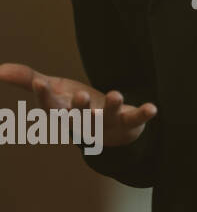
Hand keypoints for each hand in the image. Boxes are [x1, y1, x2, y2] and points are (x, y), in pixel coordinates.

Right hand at [0, 62, 156, 147]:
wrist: (109, 130)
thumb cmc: (77, 107)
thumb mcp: (55, 92)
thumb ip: (29, 80)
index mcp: (64, 113)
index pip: (51, 107)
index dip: (45, 96)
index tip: (40, 83)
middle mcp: (84, 121)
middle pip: (79, 117)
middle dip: (79, 108)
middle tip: (80, 96)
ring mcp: (107, 124)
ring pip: (107, 118)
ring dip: (111, 107)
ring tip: (116, 94)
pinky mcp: (128, 123)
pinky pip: (136, 119)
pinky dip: (143, 114)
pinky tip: (152, 108)